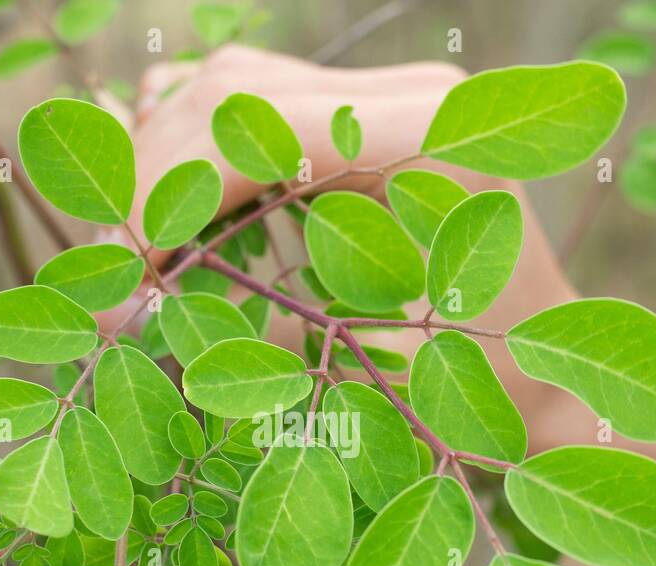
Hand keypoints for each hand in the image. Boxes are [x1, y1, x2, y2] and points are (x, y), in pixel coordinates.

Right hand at [101, 46, 576, 418]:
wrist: (545, 374)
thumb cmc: (474, 389)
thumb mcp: (366, 363)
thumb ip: (248, 319)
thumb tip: (120, 308)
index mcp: (428, 138)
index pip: (252, 124)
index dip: (165, 194)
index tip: (119, 278)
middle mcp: (412, 93)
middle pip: (230, 93)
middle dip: (150, 183)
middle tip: (111, 279)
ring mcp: (390, 95)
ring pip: (232, 87)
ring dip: (163, 166)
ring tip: (135, 254)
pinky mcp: (365, 114)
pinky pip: (254, 102)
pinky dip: (195, 151)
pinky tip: (173, 216)